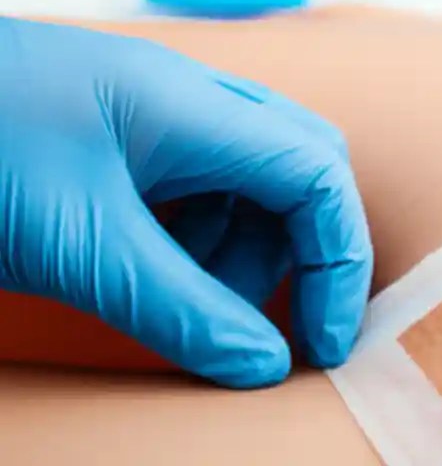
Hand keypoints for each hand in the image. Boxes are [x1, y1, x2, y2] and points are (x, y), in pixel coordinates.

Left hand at [0, 18, 371, 387]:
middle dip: (298, 255)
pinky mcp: (121, 140)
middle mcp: (188, 101)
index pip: (316, 173)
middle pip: (297, 171)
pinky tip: (152, 276)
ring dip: (239, 258)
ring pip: (248, 186)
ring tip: (186, 306)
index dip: (338, 260)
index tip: (327, 341)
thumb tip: (261, 365)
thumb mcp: (79, 245)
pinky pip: (195, 193)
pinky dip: (195, 245)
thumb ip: (180, 308)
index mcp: (192, 105)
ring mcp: (154, 116)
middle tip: (271, 327)